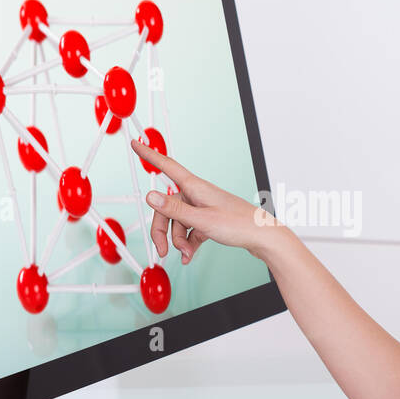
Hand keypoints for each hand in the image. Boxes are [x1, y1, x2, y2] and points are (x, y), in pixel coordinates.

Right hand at [129, 138, 280, 263]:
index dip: (149, 155)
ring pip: (178, 222)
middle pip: (168, 207)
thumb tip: (151, 197)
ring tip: (185, 254)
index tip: (136, 143)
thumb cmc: (239, 224)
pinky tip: (189, 255)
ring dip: (178, 240)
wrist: (263, 238)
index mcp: (195, 187)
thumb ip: (174, 209)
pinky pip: (190, 230)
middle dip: (162, 229)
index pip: (166, 166)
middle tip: (162, 250)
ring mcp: (204, 207)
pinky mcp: (210, 220)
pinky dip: (188, 243)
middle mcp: (198, 194)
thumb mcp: (202, 219)